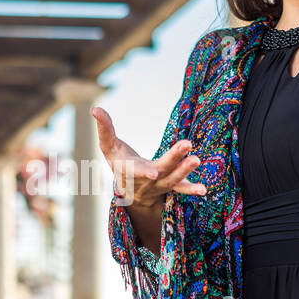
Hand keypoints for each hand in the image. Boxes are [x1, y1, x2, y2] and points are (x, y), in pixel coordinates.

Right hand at [91, 106, 205, 207]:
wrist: (130, 190)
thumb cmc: (119, 162)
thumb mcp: (109, 147)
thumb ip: (105, 129)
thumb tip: (94, 109)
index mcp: (129, 170)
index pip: (134, 171)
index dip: (142, 173)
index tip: (153, 173)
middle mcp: (145, 180)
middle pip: (161, 170)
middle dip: (173, 159)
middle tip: (187, 145)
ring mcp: (159, 185)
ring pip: (173, 179)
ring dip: (185, 170)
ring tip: (196, 159)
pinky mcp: (170, 186)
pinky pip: (181, 189)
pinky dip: (191, 189)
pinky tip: (203, 190)